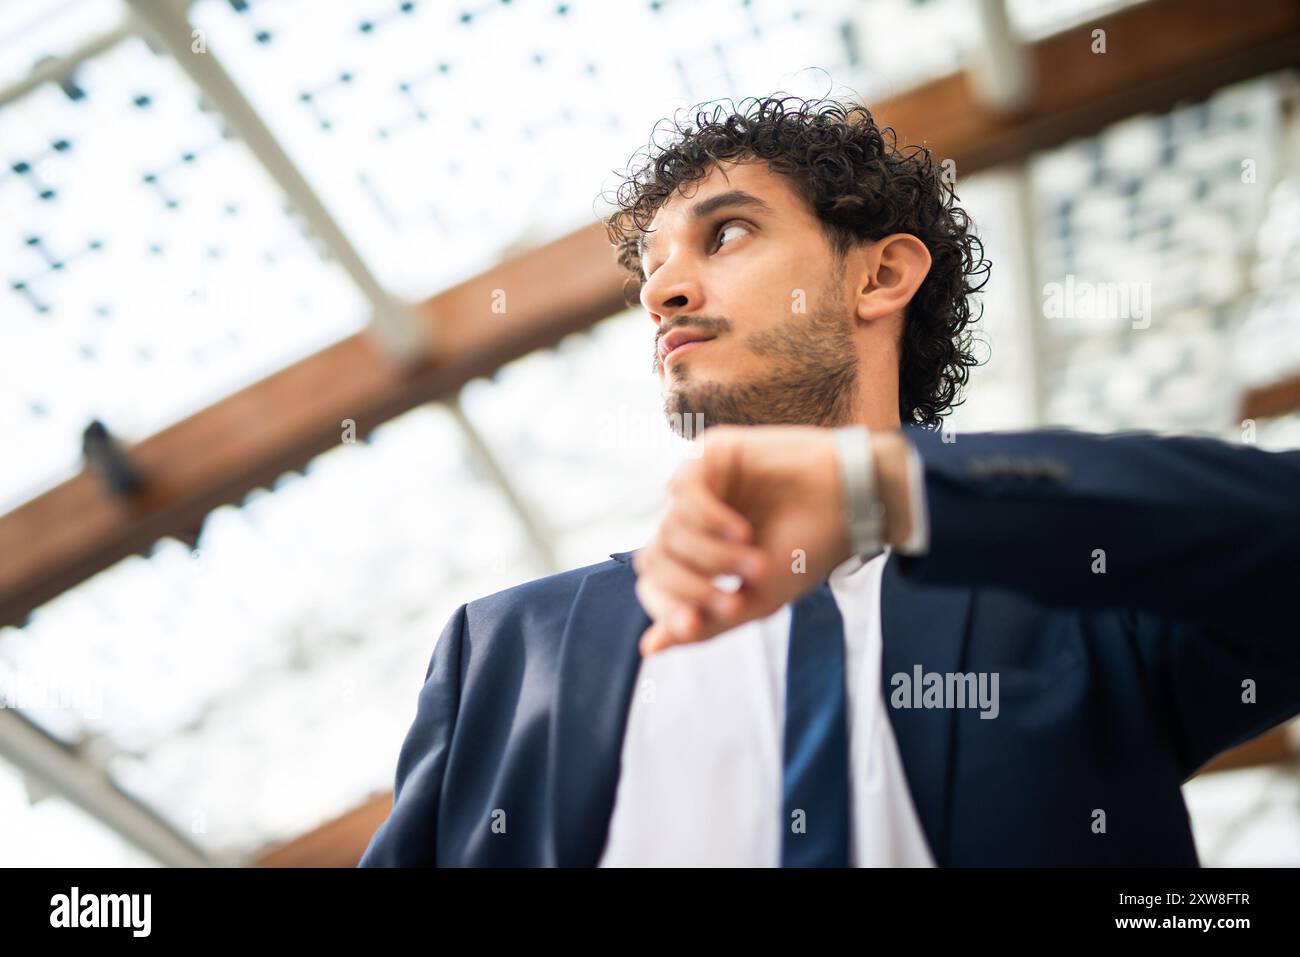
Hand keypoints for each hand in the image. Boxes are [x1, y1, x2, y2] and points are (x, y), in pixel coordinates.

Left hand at [632, 424, 913, 655]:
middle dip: (692, 586)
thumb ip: (705, 625)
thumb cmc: (807, 552)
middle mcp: (690, 518)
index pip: (654, 584)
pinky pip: (683, 491)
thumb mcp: (758, 600)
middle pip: (654, 559)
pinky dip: (708, 518)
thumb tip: (649, 649)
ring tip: (754, 561)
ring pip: (669, 529)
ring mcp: (697, 486)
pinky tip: (741, 530)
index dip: (666, 606)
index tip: (693, 623)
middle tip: (734, 598)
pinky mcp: (710, 454)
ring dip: (711, 555)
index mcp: (696, 553)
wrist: (851, 505)